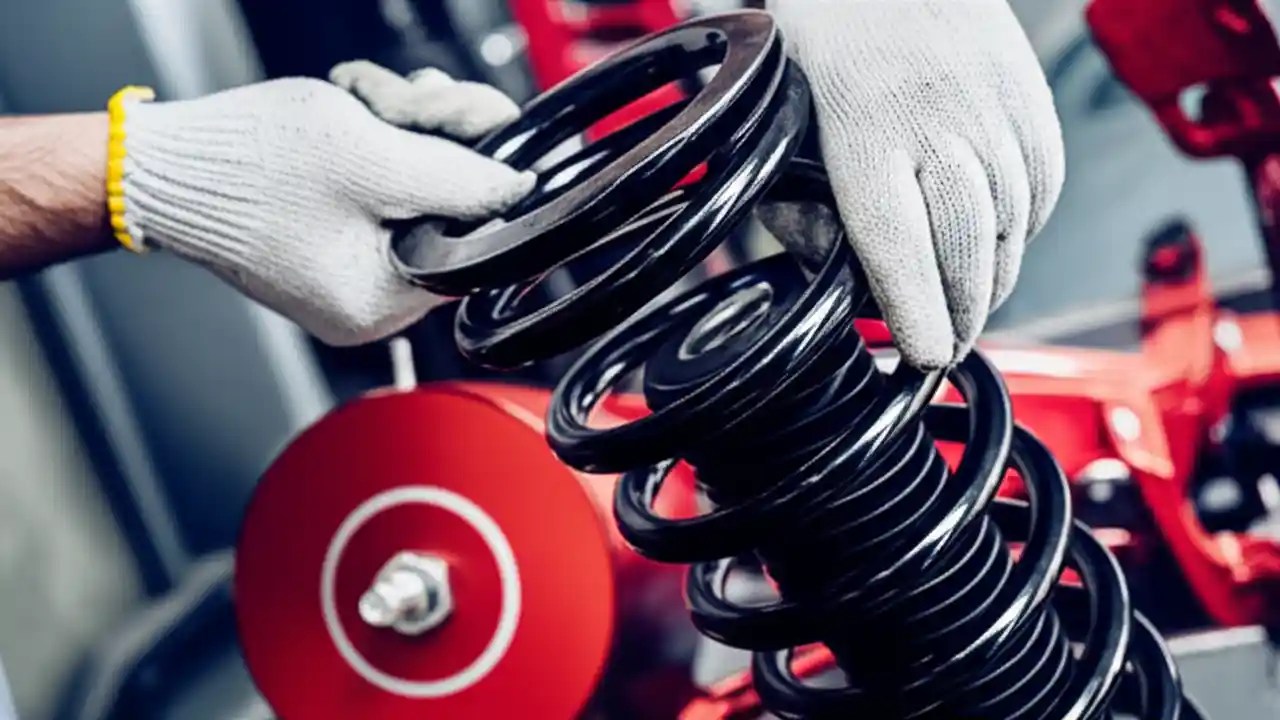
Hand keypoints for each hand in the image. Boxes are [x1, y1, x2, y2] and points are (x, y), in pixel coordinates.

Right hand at [120, 63, 533, 345]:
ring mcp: (349, 272)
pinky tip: (358, 117)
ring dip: (406, 134)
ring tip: (369, 103)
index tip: (467, 130)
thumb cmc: (247, 166)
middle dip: (438, 144)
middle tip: (409, 103)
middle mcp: (369, 302)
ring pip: (418, 193)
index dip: (480, 178)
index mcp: (381, 302)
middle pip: (449, 215)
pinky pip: (382, 194)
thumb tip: (519, 192)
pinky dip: (378, 146)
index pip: (475, 244)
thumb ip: (459, 182)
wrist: (164, 164)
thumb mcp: (372, 162)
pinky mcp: (332, 242)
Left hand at [768, 0, 1064, 367]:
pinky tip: (996, 246)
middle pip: (965, 242)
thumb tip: (848, 284)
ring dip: (993, 278)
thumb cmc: (823, 46)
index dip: (917, 308)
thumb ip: (803, 209)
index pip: (897, 240)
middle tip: (948, 350)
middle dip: (962, 313)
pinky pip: (1040, 186)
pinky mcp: (1029, 94)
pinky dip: (1022, 229)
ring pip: (1009, 222)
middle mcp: (937, 115)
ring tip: (970, 309)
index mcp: (862, 125)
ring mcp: (991, 102)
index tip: (927, 356)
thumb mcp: (783, 123)